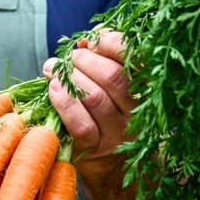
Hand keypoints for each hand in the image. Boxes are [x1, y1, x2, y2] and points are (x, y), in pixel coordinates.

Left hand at [43, 30, 134, 164]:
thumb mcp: (113, 83)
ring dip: (70, 78)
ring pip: (95, 98)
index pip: (138, 59)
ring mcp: (118, 132)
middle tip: (71, 58)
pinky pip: (80, 124)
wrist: (113, 160)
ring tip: (55, 70)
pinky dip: (64, 103)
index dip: (113, 43)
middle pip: (112, 77)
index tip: (94, 39)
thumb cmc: (109, 111)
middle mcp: (137, 110)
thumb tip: (87, 39)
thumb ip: (104, 58)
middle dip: (85, 60)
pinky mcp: (96, 147)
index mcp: (146, 87)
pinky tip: (53, 90)